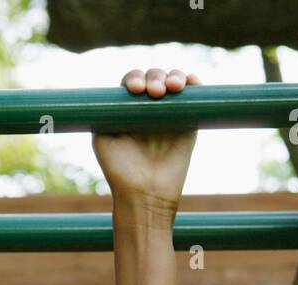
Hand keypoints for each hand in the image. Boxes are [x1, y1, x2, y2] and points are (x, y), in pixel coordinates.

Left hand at [92, 69, 198, 215]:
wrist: (145, 195)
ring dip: (173, 77)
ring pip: (174, 82)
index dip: (135, 79)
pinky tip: (190, 82)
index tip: (136, 90)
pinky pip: (195, 96)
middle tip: (155, 92)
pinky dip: (194, 82)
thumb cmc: (120, 171)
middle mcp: (149, 108)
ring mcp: (170, 114)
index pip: (133, 81)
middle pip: (154, 77)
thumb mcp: (102, 139)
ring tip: (172, 88)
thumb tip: (116, 90)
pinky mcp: (189, 123)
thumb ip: (104, 112)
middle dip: (155, 78)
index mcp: (129, 109)